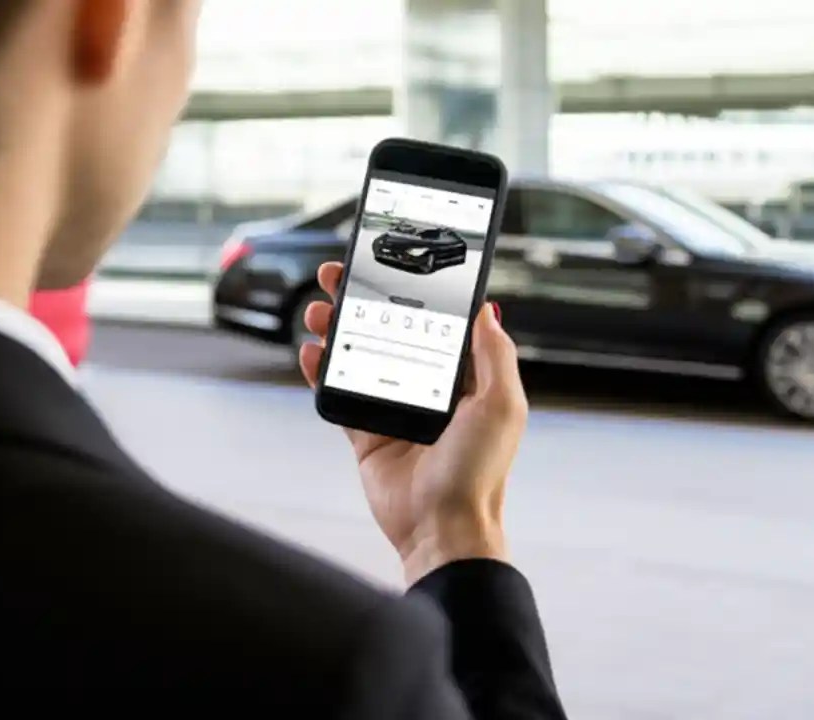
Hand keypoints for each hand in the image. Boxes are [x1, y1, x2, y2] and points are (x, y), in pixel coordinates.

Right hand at [299, 262, 528, 584]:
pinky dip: (322, 370)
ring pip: (359, 355)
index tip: (391, 264)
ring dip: (337, 329)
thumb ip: (496, 353)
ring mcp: (395, 409)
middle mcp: (429, 390)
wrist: (441, 528)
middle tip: (339, 276)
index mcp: (466, 380)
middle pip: (390, 331)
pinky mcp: (366, 433)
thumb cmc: (479, 473)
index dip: (414, 293)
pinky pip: (340, 394)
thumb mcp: (502, 404)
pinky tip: (311, 351)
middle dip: (363, 301)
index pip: (437, 323)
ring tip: (318, 309)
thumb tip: (487, 309)